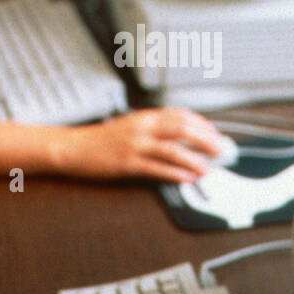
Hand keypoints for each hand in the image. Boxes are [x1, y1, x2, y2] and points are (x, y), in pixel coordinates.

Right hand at [56, 108, 225, 181]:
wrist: (73, 147)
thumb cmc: (102, 140)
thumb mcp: (131, 126)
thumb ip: (154, 128)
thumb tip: (181, 137)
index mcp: (145, 117)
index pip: (182, 115)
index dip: (203, 125)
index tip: (215, 135)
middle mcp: (142, 127)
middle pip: (182, 128)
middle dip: (206, 140)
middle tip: (219, 151)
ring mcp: (135, 145)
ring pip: (173, 149)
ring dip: (195, 160)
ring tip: (207, 168)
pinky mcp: (127, 163)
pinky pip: (157, 168)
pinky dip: (175, 173)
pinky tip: (187, 178)